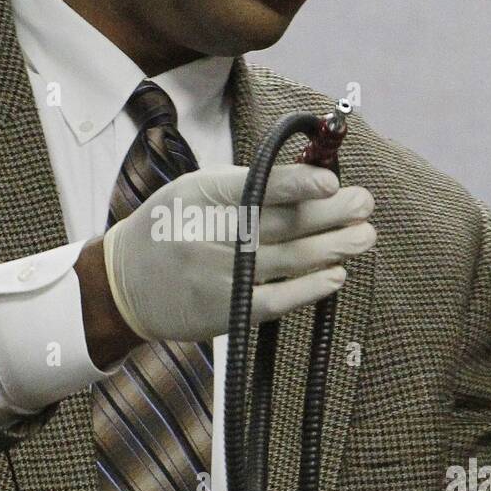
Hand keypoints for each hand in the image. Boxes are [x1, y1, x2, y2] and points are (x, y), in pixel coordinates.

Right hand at [100, 163, 375, 343]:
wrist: (124, 285)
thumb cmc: (172, 228)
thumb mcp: (196, 192)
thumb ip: (248, 185)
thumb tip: (314, 180)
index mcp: (199, 197)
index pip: (253, 187)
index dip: (295, 184)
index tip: (332, 181)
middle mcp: (206, 236)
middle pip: (278, 224)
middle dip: (328, 214)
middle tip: (365, 204)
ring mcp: (215, 276)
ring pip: (284, 261)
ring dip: (331, 248)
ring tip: (364, 236)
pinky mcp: (224, 311)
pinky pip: (274, 300)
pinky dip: (308, 288)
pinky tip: (336, 275)